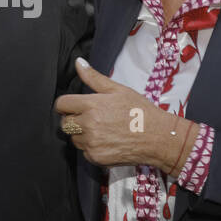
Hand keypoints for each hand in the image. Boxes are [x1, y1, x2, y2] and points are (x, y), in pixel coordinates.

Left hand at [54, 58, 191, 170]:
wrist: (158, 137)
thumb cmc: (140, 111)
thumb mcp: (118, 89)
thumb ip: (94, 77)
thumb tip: (79, 62)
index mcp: (92, 105)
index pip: (61, 104)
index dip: (66, 105)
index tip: (73, 106)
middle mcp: (89, 125)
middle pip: (65, 123)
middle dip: (74, 119)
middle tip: (92, 118)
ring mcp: (92, 143)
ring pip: (74, 138)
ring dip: (82, 135)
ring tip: (103, 130)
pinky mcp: (96, 158)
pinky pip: (85, 152)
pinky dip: (92, 148)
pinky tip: (108, 141)